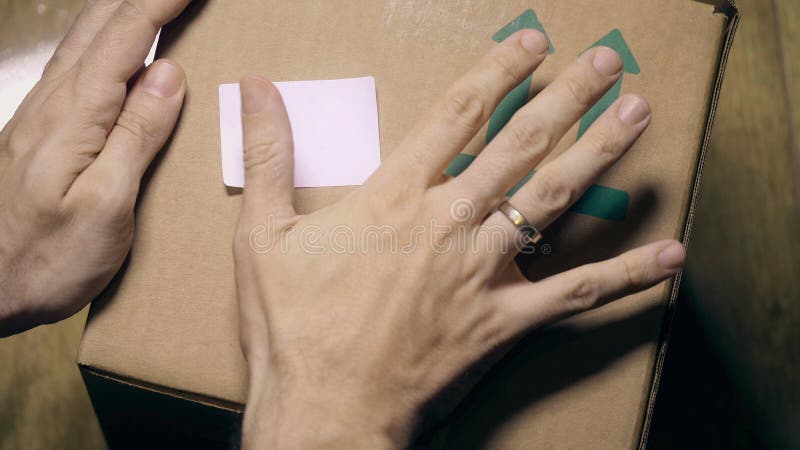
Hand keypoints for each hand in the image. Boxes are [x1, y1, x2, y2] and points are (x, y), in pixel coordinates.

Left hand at [0, 0, 189, 335]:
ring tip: (158, 4)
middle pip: (100, 24)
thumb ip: (137, 134)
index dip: (160, 2)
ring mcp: (42, 115)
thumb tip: (168, 74)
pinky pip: (78, 66)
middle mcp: (53, 104)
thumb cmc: (46, 259)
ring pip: (86, 40)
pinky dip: (107, 41)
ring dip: (125, 12)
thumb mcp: (107, 205)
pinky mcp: (41, 131)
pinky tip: (121, 49)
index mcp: (74, 116)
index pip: (125, 37)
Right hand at [234, 30, 685, 448]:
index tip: (531, 42)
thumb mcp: (263, 235)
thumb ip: (266, 155)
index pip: (456, 115)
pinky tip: (671, 255)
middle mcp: (449, 224)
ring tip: (637, 115)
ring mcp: (483, 273)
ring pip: (554, 202)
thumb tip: (255, 89)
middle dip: (567, 97)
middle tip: (606, 61)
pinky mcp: (504, 322)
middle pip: (519, 146)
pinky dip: (627, 276)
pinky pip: (576, 295)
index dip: (496, 71)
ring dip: (599, 153)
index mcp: (394, 199)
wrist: (325, 411)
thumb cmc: (293, 328)